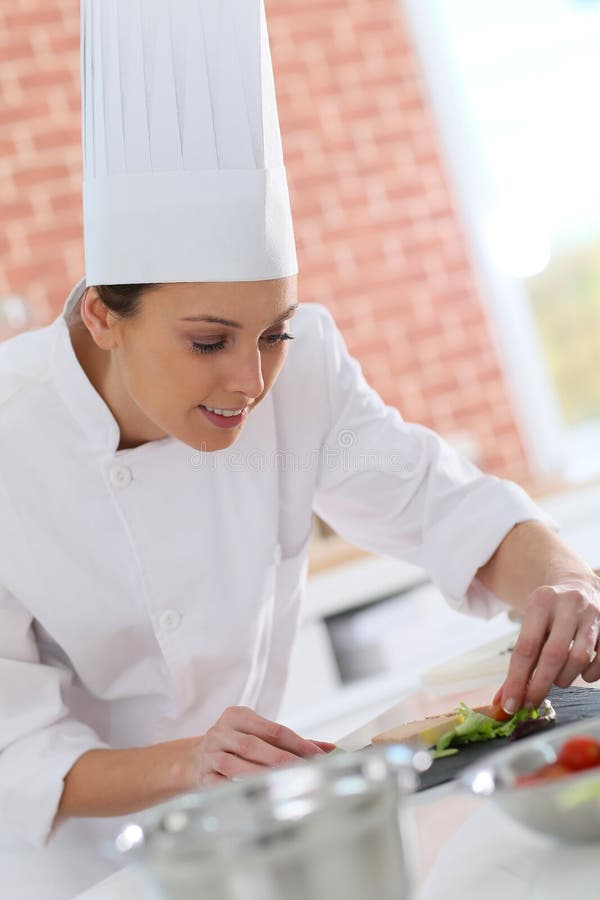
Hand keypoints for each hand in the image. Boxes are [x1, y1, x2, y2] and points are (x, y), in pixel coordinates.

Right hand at [188, 706, 335, 787]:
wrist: (193, 758)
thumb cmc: (237, 745)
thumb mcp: (258, 735)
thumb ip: (293, 742)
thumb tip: (331, 748)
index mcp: (237, 715)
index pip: (273, 729)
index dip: (298, 743)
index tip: (319, 756)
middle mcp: (221, 731)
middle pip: (254, 745)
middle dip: (282, 760)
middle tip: (305, 770)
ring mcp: (209, 754)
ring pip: (236, 765)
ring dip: (261, 775)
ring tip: (284, 783)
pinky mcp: (202, 776)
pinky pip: (222, 784)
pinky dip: (240, 789)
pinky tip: (257, 795)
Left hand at [494, 575, 599, 713]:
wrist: (578, 584)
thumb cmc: (549, 612)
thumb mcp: (530, 623)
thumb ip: (519, 660)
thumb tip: (502, 701)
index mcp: (541, 601)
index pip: (526, 647)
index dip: (516, 680)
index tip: (509, 704)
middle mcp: (568, 604)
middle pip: (553, 655)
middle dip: (540, 685)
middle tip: (531, 703)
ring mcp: (593, 615)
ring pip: (579, 659)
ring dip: (565, 678)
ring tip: (558, 679)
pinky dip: (589, 675)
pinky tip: (580, 672)